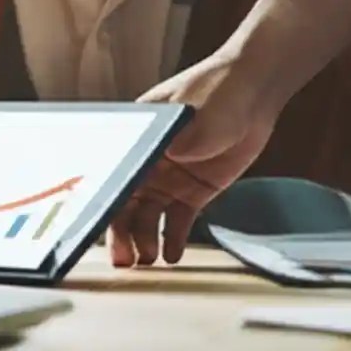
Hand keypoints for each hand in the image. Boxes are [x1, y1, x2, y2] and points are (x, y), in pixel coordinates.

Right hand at [109, 54, 282, 266]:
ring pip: (148, 216)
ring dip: (144, 239)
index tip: (96, 227)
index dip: (102, 202)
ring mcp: (169, 179)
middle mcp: (147, 163)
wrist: (254, 90)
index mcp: (135, 141)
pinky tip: (172, 256)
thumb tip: (169, 155)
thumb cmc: (215, 90)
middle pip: (125, 204)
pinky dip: (174, 238)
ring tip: (148, 260)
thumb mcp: (192, 112)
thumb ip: (180, 137)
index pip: (111, 176)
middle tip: (123, 260)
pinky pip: (179, 221)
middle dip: (120, 233)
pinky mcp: (194, 191)